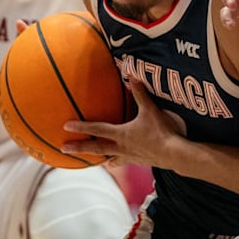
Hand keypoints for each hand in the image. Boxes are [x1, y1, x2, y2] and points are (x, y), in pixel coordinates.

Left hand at [62, 78, 186, 167]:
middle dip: (79, 148)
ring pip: (108, 158)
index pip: (97, 129)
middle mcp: (121, 147)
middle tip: (64, 148)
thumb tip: (132, 75)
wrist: (175, 154)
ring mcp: (129, 156)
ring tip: (89, 161)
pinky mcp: (138, 161)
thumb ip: (140, 93)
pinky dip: (115, 162)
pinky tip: (114, 162)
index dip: (81, 127)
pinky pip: (122, 161)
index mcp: (121, 134)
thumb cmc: (162, 131)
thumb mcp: (150, 110)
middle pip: (96, 148)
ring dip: (97, 158)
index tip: (66, 126)